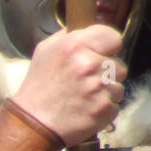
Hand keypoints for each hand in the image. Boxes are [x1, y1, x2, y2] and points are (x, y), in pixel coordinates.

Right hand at [13, 25, 125, 146]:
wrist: (32, 124)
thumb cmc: (38, 88)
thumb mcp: (44, 51)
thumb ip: (69, 35)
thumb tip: (88, 26)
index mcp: (74, 46)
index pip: (113, 37)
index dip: (106, 47)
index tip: (98, 55)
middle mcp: (88, 64)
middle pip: (118, 64)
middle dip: (104, 73)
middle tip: (83, 82)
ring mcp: (98, 88)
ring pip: (117, 86)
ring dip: (104, 92)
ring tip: (82, 97)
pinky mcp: (103, 108)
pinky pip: (114, 105)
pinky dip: (102, 108)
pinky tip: (84, 109)